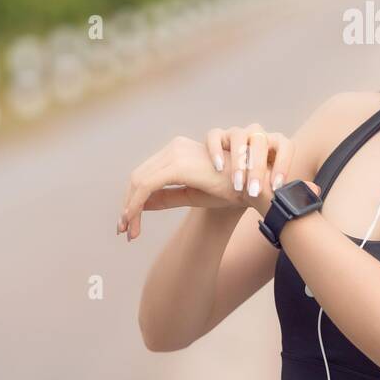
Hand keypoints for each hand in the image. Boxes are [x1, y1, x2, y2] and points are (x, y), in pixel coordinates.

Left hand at [116, 134, 246, 241]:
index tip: (129, 223)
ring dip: (130, 208)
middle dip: (128, 206)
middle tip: (125, 232)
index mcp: (178, 150)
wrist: (254, 187)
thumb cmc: (229, 189)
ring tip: (130, 231)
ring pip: (139, 182)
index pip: (146, 174)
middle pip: (138, 177)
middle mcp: (175, 147)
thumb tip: (138, 205)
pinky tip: (134, 222)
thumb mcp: (191, 194)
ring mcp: (176, 154)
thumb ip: (166, 197)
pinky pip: (146, 186)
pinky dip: (136, 205)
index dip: (133, 198)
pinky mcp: (178, 166)